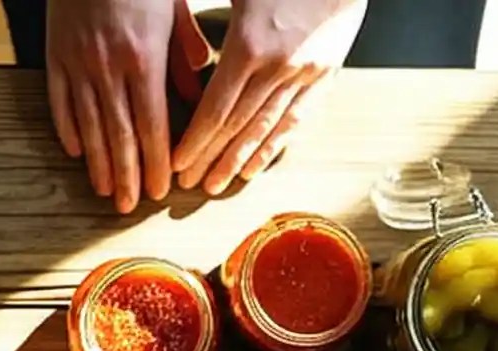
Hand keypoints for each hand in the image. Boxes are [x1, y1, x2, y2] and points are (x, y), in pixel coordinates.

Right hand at [46, 0, 174, 213]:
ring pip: (89, 126)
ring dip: (98, 163)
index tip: (163, 190)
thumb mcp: (173, 9)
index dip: (157, 162)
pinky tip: (76, 152)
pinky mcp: (54, 56)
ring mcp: (77, 64)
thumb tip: (196, 97)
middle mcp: (109, 68)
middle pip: (120, 135)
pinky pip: (59, 102)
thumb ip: (184, 54)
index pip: (153, 125)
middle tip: (131, 207)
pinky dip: (68, 128)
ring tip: (105, 191)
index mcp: (144, 58)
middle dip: (128, 176)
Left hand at [171, 0, 364, 195]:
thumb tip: (172, 42)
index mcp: (249, 45)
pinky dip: (274, 146)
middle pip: (237, 125)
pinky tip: (255, 166)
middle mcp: (278, 66)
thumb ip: (198, 18)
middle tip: (188, 185)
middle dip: (209, 158)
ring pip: (266, 129)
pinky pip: (296, 119)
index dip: (195, 141)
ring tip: (217, 184)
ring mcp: (305, 73)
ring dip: (239, 160)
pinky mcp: (325, 74)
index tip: (177, 164)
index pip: (216, 108)